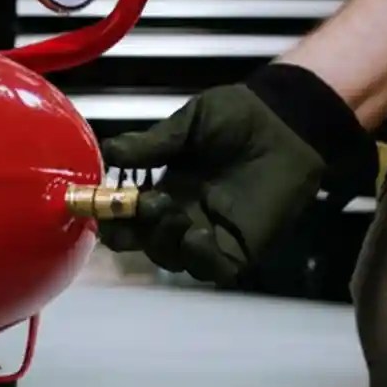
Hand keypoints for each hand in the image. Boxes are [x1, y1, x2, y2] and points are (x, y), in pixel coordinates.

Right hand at [97, 64, 378, 287]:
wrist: (287, 121)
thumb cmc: (239, 117)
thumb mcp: (188, 124)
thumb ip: (151, 144)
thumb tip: (108, 152)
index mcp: (166, 191)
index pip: (128, 218)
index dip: (111, 217)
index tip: (100, 204)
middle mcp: (183, 216)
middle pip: (144, 243)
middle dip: (132, 233)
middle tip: (140, 207)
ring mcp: (211, 234)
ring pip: (173, 258)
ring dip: (164, 241)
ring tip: (173, 213)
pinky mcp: (240, 248)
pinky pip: (213, 268)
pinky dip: (199, 258)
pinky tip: (196, 234)